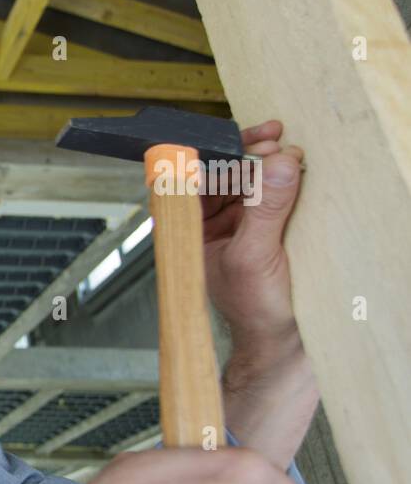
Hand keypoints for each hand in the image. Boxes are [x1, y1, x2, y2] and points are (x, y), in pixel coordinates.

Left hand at [201, 119, 304, 350]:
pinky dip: (280, 181)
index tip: (242, 140)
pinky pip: (266, 196)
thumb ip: (265, 210)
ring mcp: (234, 228)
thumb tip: (278, 165)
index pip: (191, 182)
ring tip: (289, 152)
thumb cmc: (255, 310)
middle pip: (220, 176)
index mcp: (190, 233)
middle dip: (246, 155)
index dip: (214, 156)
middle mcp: (207, 227)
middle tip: (274, 140)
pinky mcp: (261, 231)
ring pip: (244, 181)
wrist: (281, 343)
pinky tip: (294, 171)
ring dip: (265, 164)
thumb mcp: (256, 256)